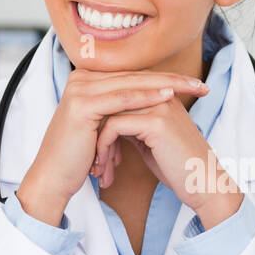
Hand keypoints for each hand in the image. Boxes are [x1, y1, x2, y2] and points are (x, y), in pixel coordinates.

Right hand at [17, 68, 208, 225]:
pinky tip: (168, 96)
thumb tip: (152, 103)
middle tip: (201, 84)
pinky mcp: (82, 105)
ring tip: (192, 87)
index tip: (194, 84)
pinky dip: (146, 97)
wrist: (54, 178)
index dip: (165, 78)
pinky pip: (121, 99)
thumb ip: (122, 111)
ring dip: (165, 84)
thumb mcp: (105, 128)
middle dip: (171, 79)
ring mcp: (80, 89)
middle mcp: (81, 79)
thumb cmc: (80, 158)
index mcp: (87, 81)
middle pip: (135, 76)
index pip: (133, 76)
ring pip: (131, 83)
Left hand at [90, 92, 243, 226]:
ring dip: (99, 144)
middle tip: (93, 161)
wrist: (204, 185)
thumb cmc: (178, 168)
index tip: (95, 149)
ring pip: (109, 113)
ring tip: (98, 169)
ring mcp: (159, 106)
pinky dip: (104, 146)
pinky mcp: (156, 122)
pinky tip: (105, 166)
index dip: (102, 120)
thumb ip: (132, 126)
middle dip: (96, 132)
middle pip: (111, 102)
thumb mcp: (150, 142)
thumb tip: (107, 124)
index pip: (119, 96)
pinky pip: (114, 126)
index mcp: (161, 95)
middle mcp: (160, 94)